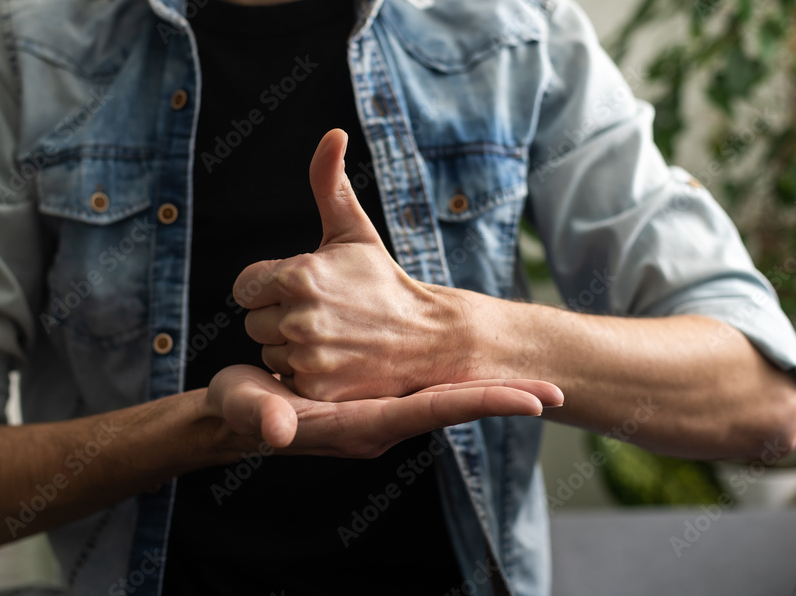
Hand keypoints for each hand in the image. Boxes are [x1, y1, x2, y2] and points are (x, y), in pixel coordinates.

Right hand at [204, 365, 563, 456]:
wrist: (237, 413)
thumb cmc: (240, 411)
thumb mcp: (247, 408)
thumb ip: (263, 417)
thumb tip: (280, 429)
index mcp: (361, 424)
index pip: (433, 413)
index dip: (481, 403)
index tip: (531, 400)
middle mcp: (380, 421)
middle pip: (452, 406)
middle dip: (502, 398)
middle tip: (557, 389)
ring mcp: (381, 408)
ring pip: (444, 397)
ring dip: (486, 387)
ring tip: (535, 377)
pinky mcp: (375, 393)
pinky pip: (427, 388)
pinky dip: (457, 380)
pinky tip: (476, 365)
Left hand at [233, 128, 466, 400]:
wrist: (429, 338)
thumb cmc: (383, 281)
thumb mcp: (354, 231)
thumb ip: (330, 182)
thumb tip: (333, 133)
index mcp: (300, 274)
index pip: (246, 287)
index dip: (269, 288)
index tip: (301, 290)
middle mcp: (300, 317)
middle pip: (253, 323)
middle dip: (279, 318)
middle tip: (323, 315)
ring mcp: (309, 357)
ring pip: (269, 352)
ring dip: (291, 348)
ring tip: (332, 338)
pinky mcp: (317, 390)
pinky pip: (285, 381)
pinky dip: (304, 377)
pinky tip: (335, 363)